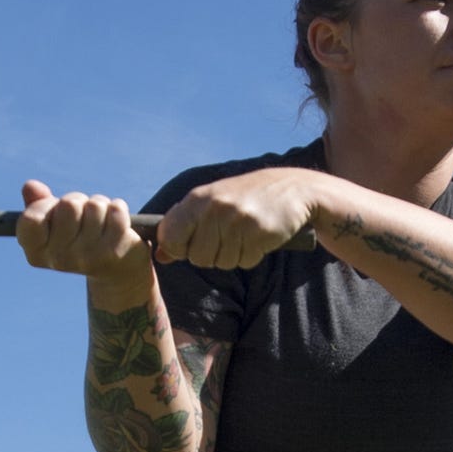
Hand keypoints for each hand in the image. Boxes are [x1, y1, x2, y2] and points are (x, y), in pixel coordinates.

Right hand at [15, 180, 152, 287]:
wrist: (114, 266)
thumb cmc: (76, 234)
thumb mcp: (52, 220)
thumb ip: (37, 202)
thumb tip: (30, 186)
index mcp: (36, 253)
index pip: (32, 218)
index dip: (45, 205)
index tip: (54, 211)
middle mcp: (58, 260)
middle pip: (68, 204)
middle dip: (78, 200)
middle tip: (81, 214)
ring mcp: (86, 258)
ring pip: (94, 205)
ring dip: (99, 204)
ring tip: (99, 219)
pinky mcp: (113, 252)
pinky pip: (116, 211)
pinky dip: (117, 208)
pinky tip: (114, 221)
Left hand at [153, 167, 334, 269]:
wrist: (293, 189)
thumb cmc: (245, 200)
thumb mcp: (211, 206)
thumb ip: (183, 228)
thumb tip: (159, 255)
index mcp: (197, 198)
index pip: (169, 236)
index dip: (179, 248)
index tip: (192, 243)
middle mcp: (214, 207)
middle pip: (197, 257)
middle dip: (211, 256)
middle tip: (227, 238)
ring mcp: (236, 219)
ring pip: (221, 262)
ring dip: (233, 256)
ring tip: (244, 234)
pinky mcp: (258, 232)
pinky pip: (245, 261)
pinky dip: (251, 256)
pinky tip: (258, 237)